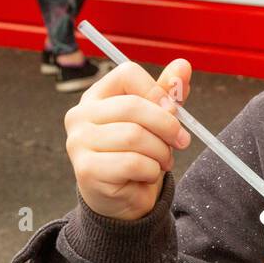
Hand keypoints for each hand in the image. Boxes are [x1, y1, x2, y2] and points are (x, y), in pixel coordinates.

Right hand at [64, 58, 193, 220]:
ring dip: (161, 152)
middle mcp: (80, 115)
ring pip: (135, 137)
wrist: (122, 197)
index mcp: (97, 95)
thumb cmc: (138, 153)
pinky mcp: (86, 169)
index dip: (157, 91)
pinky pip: (132, 163)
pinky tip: (146, 175)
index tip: (174, 110)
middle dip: (166, 126)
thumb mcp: (155, 120)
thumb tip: (184, 65)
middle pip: (133, 106)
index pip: (128, 74)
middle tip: (181, 141)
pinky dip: (151, 170)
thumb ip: (167, 94)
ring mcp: (79, 142)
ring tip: (161, 161)